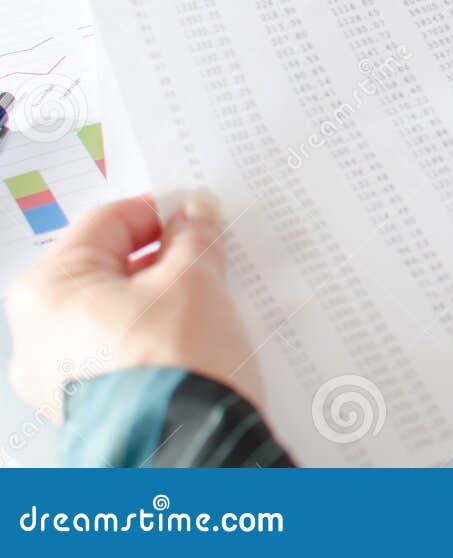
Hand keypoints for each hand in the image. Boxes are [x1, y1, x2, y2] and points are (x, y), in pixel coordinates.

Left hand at [5, 192, 260, 419]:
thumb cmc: (175, 364)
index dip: (160, 210)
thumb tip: (195, 214)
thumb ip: (193, 237)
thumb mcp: (194, 280)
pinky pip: (116, 352)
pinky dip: (151, 336)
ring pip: (112, 313)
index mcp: (47, 290)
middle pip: (106, 270)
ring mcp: (55, 378)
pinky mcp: (84, 406)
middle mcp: (36, 335)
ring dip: (159, 299)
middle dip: (160, 259)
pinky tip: (191, 337)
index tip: (197, 211)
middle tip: (207, 255)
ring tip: (208, 300)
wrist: (184, 451)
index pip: (108, 223)